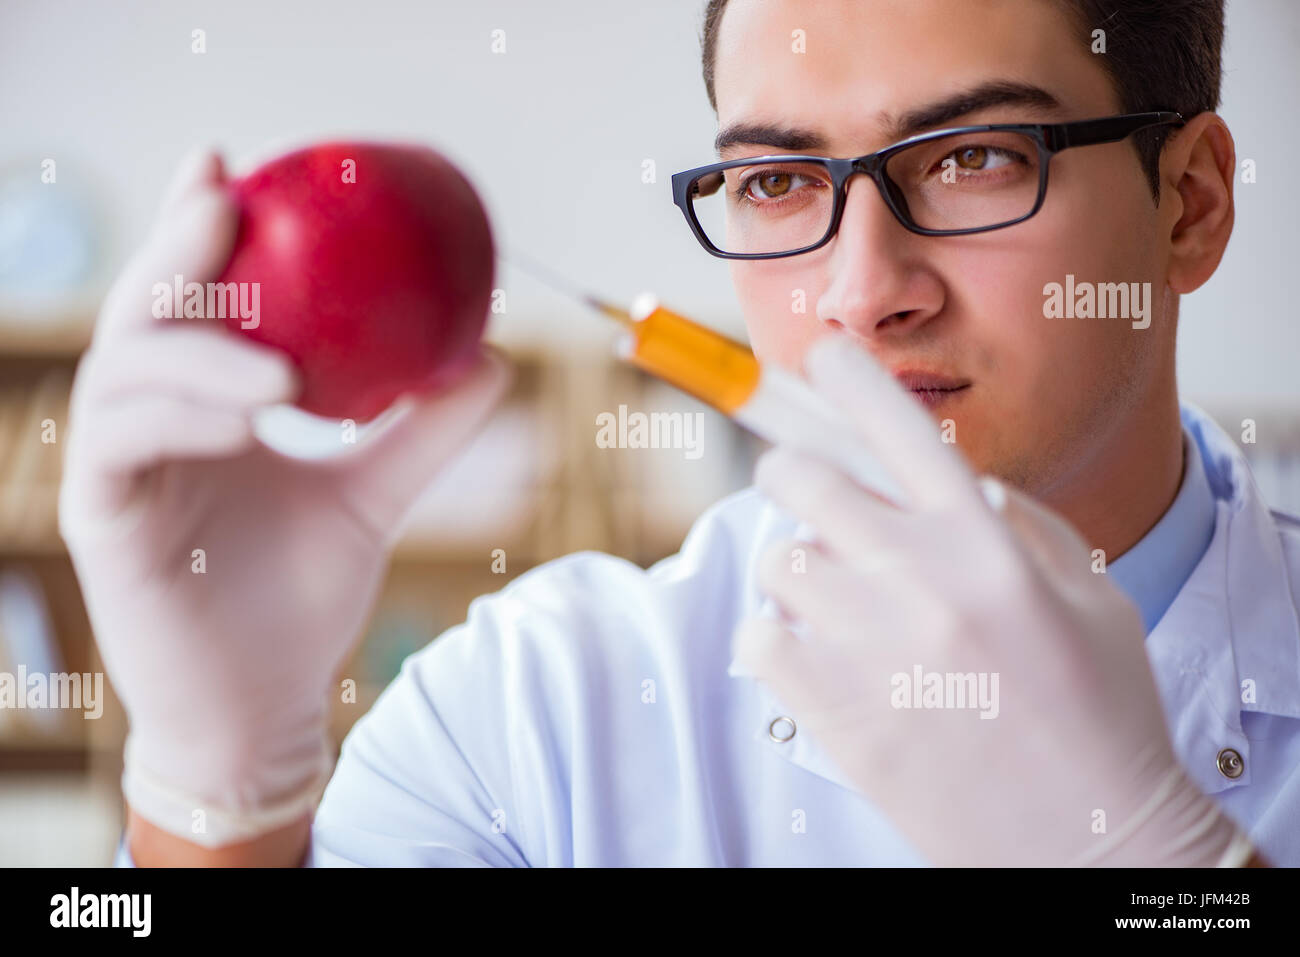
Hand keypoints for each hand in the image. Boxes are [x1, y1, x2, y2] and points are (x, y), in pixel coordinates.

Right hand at [59, 149, 510, 846]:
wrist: (263, 705)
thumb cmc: (300, 599)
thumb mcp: (373, 496)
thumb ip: (424, 429)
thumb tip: (493, 354)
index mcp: (201, 402)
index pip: (189, 298)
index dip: (195, 225)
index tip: (234, 164)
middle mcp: (149, 421)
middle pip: (143, 311)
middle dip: (178, 251)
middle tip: (225, 204)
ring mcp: (118, 468)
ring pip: (125, 372)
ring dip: (197, 352)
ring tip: (278, 369)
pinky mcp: (102, 520)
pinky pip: (125, 447)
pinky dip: (181, 419)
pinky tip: (243, 417)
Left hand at [733, 333, 1248, 866]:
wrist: (1088, 838)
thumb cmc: (1099, 713)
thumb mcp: (1090, 596)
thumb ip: (1019, 522)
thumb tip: (952, 480)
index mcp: (986, 541)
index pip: (898, 427)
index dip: (847, 376)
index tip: (818, 353)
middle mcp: (917, 577)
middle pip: (798, 477)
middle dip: (794, 475)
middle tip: (813, 499)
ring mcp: (865, 642)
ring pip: (777, 560)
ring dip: (800, 572)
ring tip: (846, 611)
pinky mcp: (828, 705)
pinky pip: (758, 636)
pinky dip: (779, 639)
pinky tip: (825, 658)